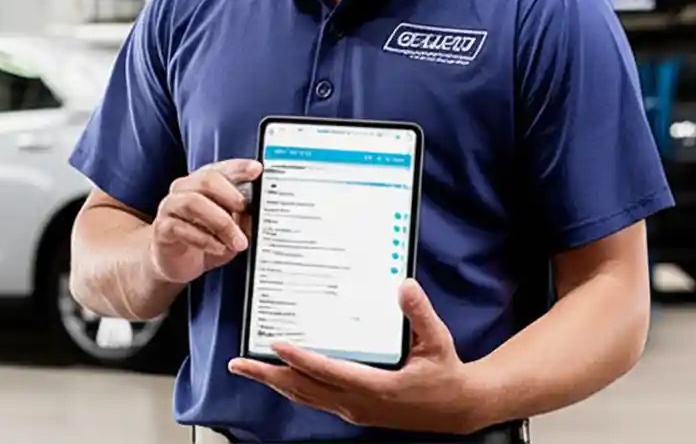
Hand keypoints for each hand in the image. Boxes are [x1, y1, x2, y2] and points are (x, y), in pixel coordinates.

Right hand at [149, 159, 262, 283]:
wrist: (176, 264)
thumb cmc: (205, 240)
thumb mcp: (232, 230)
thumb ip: (243, 219)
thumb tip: (260, 215)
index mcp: (203, 183)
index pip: (222, 169)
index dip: (239, 167)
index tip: (257, 170)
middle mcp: (184, 189)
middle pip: (206, 179)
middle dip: (229, 194)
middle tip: (245, 210)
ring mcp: (170, 207)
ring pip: (192, 202)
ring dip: (220, 222)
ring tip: (238, 242)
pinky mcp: (162, 228)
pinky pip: (180, 228)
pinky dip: (204, 239)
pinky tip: (219, 248)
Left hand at [228, 280, 488, 434]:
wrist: (456, 408)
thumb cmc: (445, 373)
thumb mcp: (438, 340)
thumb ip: (419, 313)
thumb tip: (404, 285)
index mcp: (378, 386)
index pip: (329, 371)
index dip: (301, 359)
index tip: (276, 344)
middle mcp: (359, 402)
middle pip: (304, 389)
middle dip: (268, 375)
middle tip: (238, 363)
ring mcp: (354, 409)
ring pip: (305, 397)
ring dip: (274, 382)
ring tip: (246, 368)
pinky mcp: (354, 410)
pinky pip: (314, 399)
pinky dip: (292, 387)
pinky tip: (279, 376)